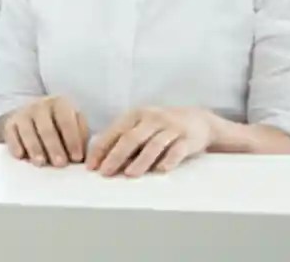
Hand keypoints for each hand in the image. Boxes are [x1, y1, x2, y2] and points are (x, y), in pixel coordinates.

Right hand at [1, 96, 88, 167]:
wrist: (30, 118)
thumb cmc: (57, 126)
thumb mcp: (73, 125)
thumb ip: (80, 137)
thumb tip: (85, 156)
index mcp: (60, 104)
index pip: (66, 121)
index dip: (72, 140)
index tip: (77, 158)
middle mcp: (40, 106)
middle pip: (46, 127)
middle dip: (54, 147)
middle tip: (60, 164)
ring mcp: (23, 113)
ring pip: (28, 130)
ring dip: (35, 147)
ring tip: (41, 162)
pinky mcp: (9, 123)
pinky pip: (11, 134)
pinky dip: (15, 145)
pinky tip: (20, 156)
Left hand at [86, 107, 216, 176]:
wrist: (198, 121)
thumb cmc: (162, 127)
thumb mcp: (141, 127)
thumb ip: (124, 140)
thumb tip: (102, 161)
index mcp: (135, 115)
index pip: (114, 132)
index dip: (101, 149)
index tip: (91, 166)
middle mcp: (152, 119)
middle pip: (131, 138)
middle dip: (116, 156)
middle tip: (105, 172)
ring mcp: (171, 128)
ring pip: (153, 145)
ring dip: (140, 161)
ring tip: (129, 174)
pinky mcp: (188, 139)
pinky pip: (177, 150)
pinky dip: (168, 160)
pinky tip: (160, 171)